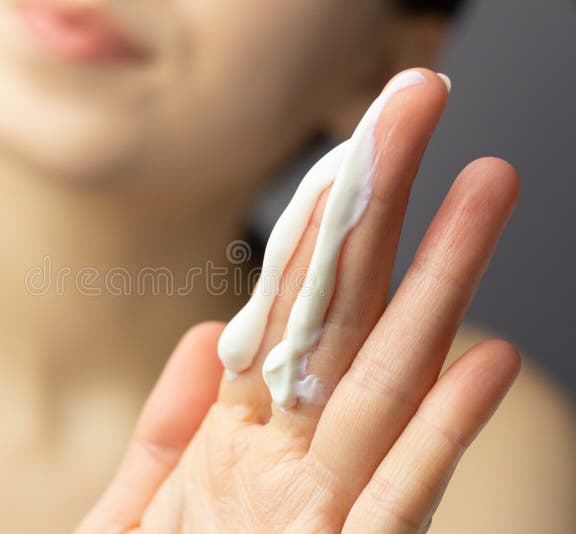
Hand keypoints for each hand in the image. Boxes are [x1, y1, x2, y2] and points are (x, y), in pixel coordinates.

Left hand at [78, 69, 520, 532]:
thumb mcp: (126, 516)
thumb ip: (165, 426)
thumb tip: (207, 332)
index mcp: (233, 445)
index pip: (283, 313)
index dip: (313, 228)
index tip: (347, 150)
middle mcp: (289, 463)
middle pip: (345, 318)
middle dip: (390, 215)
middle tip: (425, 112)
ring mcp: (319, 516)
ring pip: (387, 387)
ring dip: (438, 289)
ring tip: (485, 193)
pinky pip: (393, 496)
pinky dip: (438, 432)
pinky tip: (483, 357)